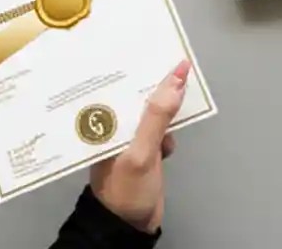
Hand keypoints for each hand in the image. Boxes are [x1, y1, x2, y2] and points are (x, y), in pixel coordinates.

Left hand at [90, 60, 190, 233]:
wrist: (128, 228)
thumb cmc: (125, 193)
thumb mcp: (141, 153)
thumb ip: (157, 117)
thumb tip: (175, 82)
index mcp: (103, 126)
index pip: (122, 89)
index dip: (141, 70)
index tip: (162, 53)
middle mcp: (113, 130)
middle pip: (137, 98)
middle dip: (157, 85)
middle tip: (176, 65)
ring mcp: (129, 142)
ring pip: (151, 114)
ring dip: (165, 109)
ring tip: (178, 95)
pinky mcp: (143, 154)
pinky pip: (158, 132)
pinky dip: (167, 133)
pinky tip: (167, 145)